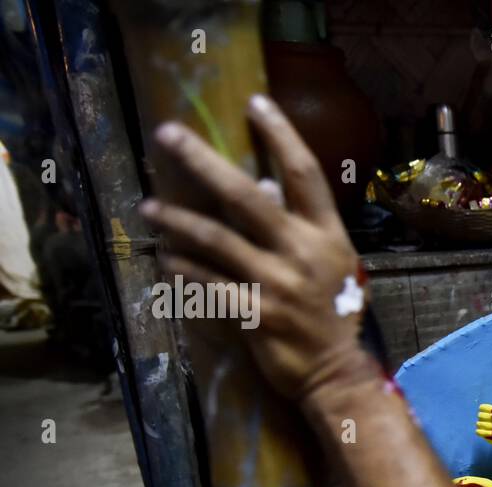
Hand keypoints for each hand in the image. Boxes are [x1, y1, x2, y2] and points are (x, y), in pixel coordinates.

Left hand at [138, 94, 363, 401]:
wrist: (335, 372)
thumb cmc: (334, 314)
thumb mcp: (330, 265)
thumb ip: (299, 227)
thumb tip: (261, 185)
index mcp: (327, 236)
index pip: (305, 174)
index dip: (281, 134)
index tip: (255, 102)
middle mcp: (303, 253)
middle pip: (247, 196)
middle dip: (203, 161)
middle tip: (168, 134)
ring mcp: (277, 285)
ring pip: (216, 240)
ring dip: (177, 221)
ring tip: (149, 208)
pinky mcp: (256, 315)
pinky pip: (208, 285)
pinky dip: (184, 271)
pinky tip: (166, 261)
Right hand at [477, 404, 491, 444]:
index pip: (482, 407)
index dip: (485, 409)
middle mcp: (488, 419)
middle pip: (480, 415)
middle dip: (488, 419)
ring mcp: (485, 427)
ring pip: (478, 423)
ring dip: (488, 427)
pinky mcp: (484, 435)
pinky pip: (477, 432)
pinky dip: (485, 433)